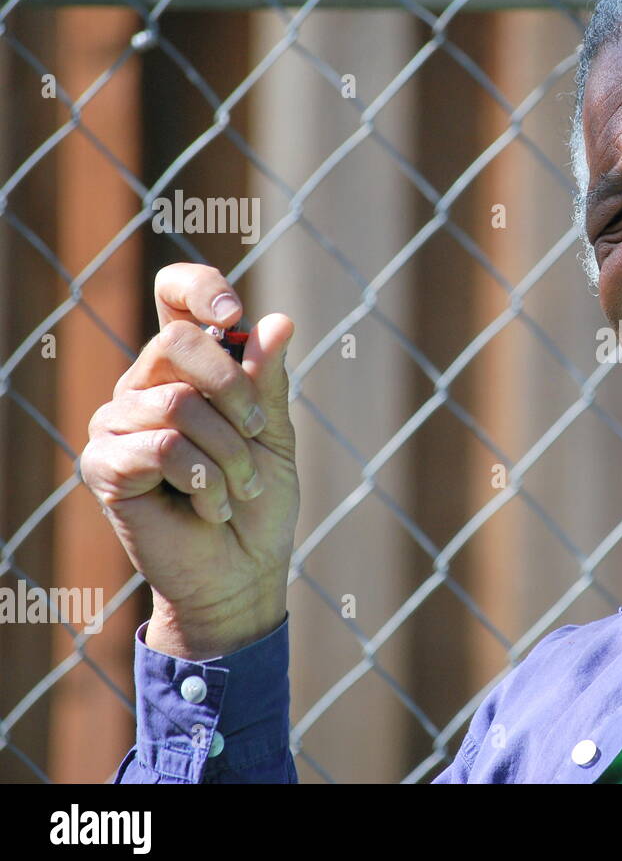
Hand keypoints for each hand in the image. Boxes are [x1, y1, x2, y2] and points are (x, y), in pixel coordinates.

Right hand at [80, 263, 297, 658]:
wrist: (242, 570)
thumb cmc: (258, 500)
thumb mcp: (273, 433)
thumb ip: (267, 379)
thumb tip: (278, 321)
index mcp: (186, 367)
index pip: (175, 296)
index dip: (201, 289)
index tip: (233, 317)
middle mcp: (144, 384)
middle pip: (178, 342)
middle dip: (236, 391)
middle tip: (259, 434)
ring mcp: (116, 423)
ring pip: (177, 402)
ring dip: (229, 452)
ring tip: (239, 487)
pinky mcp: (103, 464)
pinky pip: (161, 446)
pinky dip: (204, 479)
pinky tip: (211, 505)